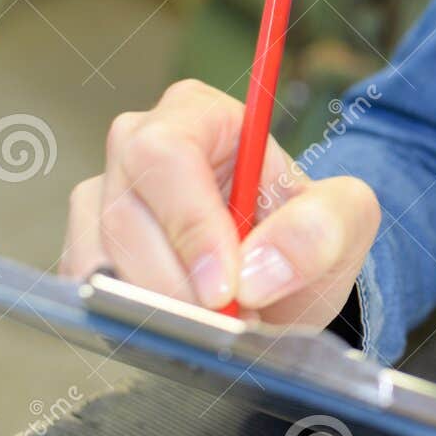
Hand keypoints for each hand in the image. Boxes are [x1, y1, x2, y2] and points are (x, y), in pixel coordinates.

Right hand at [61, 78, 380, 329]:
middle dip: (178, 282)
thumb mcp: (347, 217)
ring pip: (100, 258)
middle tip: (230, 317)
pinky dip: (136, 318)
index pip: (167, 154)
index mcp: (200, 114)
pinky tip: (184, 320)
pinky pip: (91, 290)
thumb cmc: (308, 231)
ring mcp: (104, 197)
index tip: (225, 287)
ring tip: (219, 317)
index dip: (190, 225)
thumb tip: (257, 267)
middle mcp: (139, 145)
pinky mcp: (87, 248)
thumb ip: (324, 227)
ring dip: (161, 305)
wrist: (284, 276)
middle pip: (125, 213)